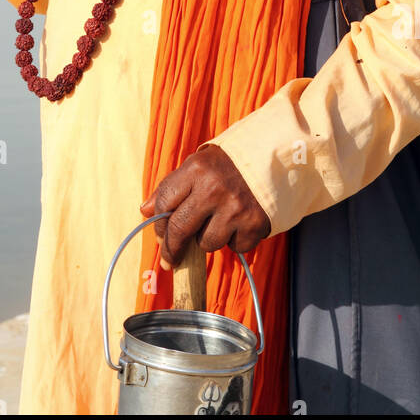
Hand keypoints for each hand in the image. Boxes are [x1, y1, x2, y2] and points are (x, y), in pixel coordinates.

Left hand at [139, 145, 270, 268]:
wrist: (275, 158)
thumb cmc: (229, 164)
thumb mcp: (198, 164)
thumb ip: (171, 186)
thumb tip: (145, 210)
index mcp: (196, 169)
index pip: (164, 202)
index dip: (158, 224)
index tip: (160, 238)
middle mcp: (213, 188)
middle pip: (180, 229)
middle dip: (172, 250)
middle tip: (170, 261)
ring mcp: (234, 208)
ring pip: (206, 243)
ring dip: (208, 239)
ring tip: (219, 222)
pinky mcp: (253, 224)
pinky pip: (233, 247)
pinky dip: (234, 240)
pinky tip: (239, 223)